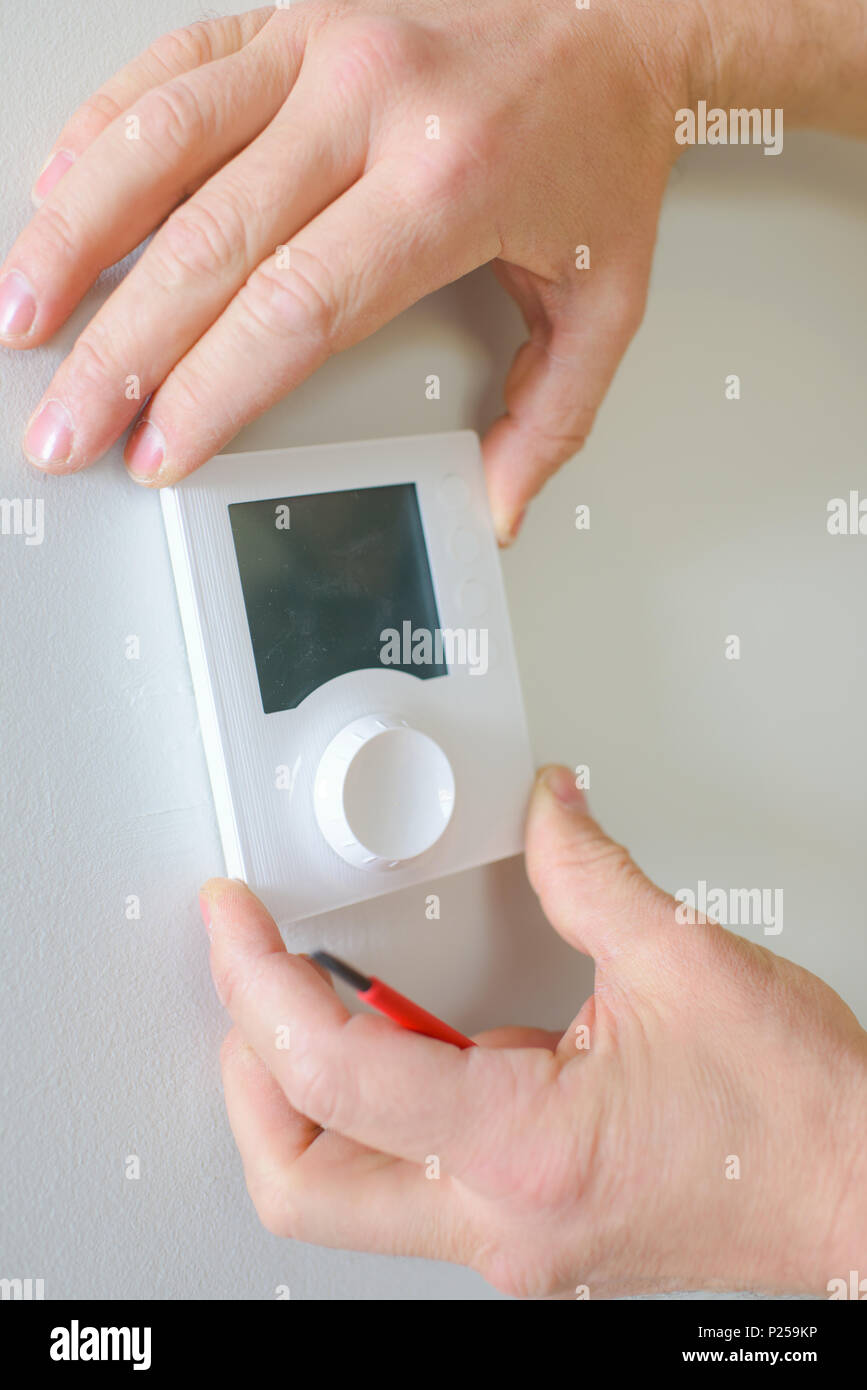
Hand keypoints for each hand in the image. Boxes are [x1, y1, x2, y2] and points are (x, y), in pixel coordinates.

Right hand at [0, 0, 699, 539]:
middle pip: (207, 245)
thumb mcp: (604, 302)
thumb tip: (496, 503)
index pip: (294, 309)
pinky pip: (171, 67)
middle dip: (121, 353)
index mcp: (446, 186)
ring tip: (22, 317)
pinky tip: (59, 197)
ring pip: (162, 144)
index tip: (157, 450)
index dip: (210, 391)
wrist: (617, 16)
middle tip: (66, 425)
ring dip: (77, 239)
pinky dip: (103, 135)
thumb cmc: (601, 150)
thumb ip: (550, 418)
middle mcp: (371, 105)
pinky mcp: (291, 16)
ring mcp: (321, 48)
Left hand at [200, 766, 866, 1297]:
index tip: (232, 922)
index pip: (332, 1074)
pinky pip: (409, 1178)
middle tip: (249, 976)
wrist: (861, 1203)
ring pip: (345, 1191)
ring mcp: (506, 1237)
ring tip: (315, 991)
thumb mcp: (685, 959)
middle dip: (246, 1070)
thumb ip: (588, 869)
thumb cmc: (800, 1120)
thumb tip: (547, 806)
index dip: (255, 984)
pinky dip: (379, 1103)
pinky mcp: (523, 1232)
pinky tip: (409, 1036)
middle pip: (298, 1182)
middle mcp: (497, 1216)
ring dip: (307, 1088)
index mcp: (521, 1145)